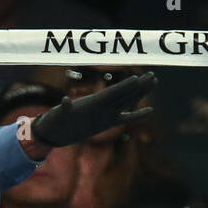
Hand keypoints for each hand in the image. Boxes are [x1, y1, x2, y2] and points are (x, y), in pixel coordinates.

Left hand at [31, 72, 157, 147]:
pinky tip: (149, 111)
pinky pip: (125, 118)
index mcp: (92, 103)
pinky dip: (137, 115)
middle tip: (152, 75)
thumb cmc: (54, 123)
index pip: (112, 93)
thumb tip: (65, 101)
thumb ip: (63, 109)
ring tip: (153, 81)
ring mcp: (105, 113)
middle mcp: (101, 106)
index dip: (124, 86)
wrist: (54, 133)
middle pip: (124, 94)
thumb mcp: (58, 116)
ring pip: (127, 101)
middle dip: (138, 85)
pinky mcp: (106, 123)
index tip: (137, 78)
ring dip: (140, 93)